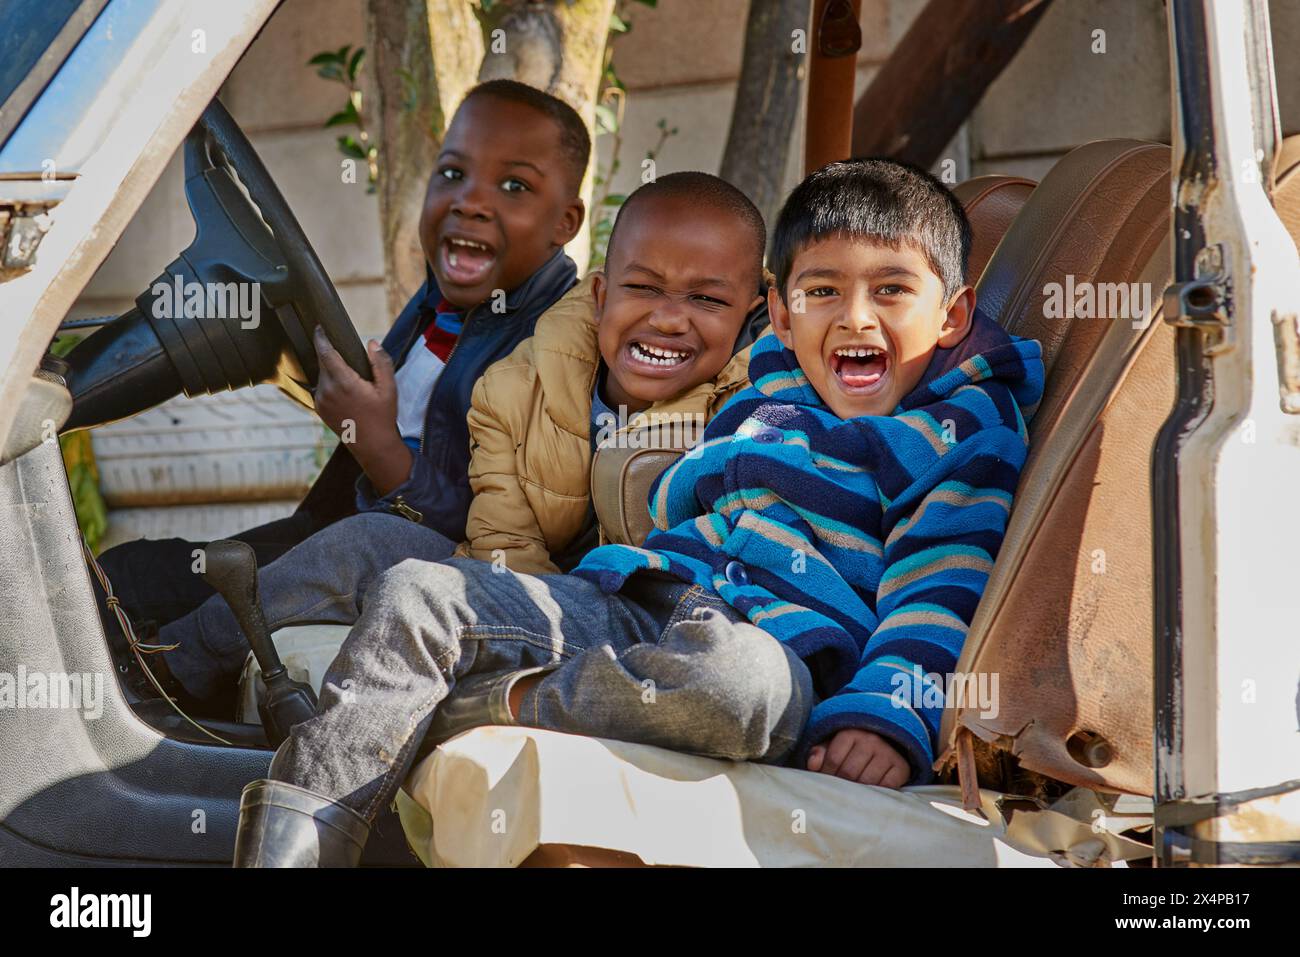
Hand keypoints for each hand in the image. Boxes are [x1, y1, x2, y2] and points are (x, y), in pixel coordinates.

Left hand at [313, 327, 410, 494]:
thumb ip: (381, 363)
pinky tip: (345, 389)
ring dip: (331, 369)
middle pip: (323, 362)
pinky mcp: (319, 408)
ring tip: (349, 375)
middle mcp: (328, 391)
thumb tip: (372, 342)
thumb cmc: (383, 416)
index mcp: (344, 383)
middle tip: (345, 351)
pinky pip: (321, 387)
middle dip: (331, 353)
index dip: (321, 337)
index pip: (325, 352)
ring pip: (321, 374)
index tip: (320, 327)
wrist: (373, 445)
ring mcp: (321, 401)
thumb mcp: (389, 388)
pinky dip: (329, 382)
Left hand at [807, 728, 909, 787]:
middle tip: (838, 790)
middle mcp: (871, 740)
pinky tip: (870, 792)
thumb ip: (819, 753)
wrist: (886, 746)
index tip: (825, 780)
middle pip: (849, 772)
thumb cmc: (852, 750)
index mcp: (851, 733)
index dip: (826, 774)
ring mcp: (888, 754)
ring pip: (867, 781)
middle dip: (840, 785)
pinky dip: (877, 793)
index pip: (834, 759)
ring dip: (858, 791)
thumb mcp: (833, 746)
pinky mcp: (901, 767)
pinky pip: (886, 786)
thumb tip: (812, 765)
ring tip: (852, 793)